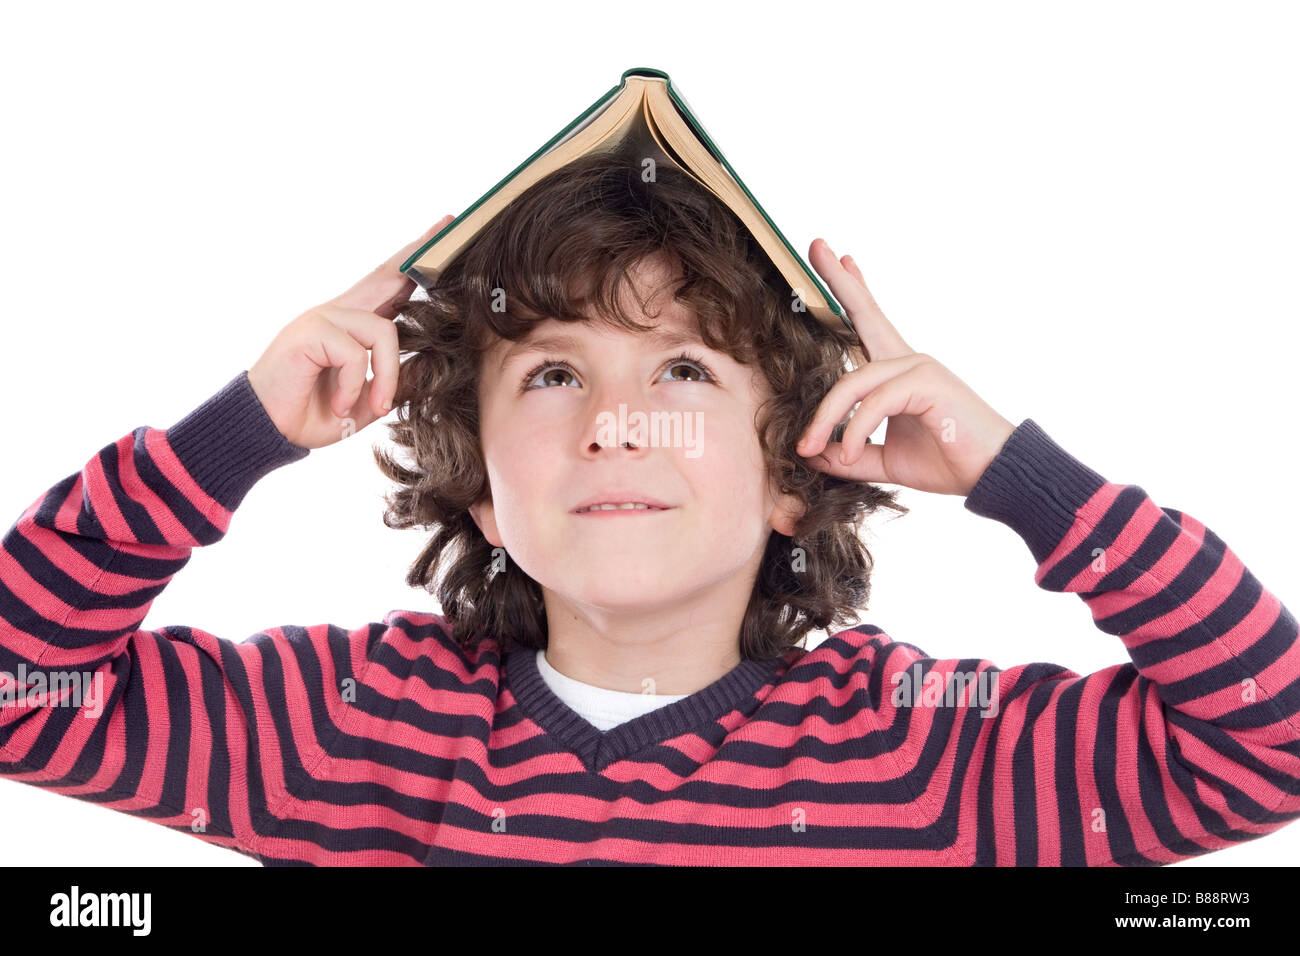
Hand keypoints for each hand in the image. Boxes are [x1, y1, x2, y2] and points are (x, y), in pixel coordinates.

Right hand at [247, 214, 453, 448]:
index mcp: (352, 325)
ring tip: (374, 407)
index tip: (444, 232)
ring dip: (386, 376)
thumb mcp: (365, 401)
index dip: (415, 262)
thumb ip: (395, 382)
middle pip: (386, 274)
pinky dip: (354, 386)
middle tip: (449, 225)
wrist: (265, 430)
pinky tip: (339, 405)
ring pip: (384, 332)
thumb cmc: (309, 413)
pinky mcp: (310, 331)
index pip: (389, 286)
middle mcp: (338, 313)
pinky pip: (355, 354)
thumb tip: (432, 364)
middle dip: (419, 252)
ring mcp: (322, 317)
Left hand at [795, 238, 1016, 496]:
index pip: (870, 324)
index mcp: (899, 373)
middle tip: (818, 246)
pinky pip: (874, 401)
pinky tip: (848, 451)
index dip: (854, 291)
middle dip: (839, 282)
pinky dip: (855, 429)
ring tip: (808, 448)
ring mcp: (920, 367)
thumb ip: (848, 453)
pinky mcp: (927, 382)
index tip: (844, 260)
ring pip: (854, 381)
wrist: (991, 475)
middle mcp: (909, 361)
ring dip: (825, 417)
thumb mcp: (885, 461)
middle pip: (867, 314)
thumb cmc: (948, 462)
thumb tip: (811, 454)